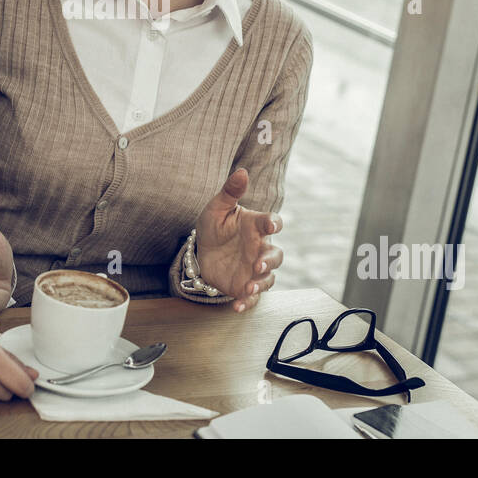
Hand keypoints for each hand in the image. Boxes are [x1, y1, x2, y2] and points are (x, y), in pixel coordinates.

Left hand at [193, 167, 282, 312]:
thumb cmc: (214, 227)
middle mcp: (259, 248)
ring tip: (248, 285)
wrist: (201, 251)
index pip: (271, 223)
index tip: (270, 225)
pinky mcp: (245, 285)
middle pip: (276, 255)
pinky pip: (252, 296)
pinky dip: (247, 302)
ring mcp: (254, 269)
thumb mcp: (216, 209)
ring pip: (269, 278)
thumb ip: (230, 192)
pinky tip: (236, 306)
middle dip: (269, 261)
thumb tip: (242, 172)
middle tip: (257, 264)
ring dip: (261, 282)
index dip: (273, 224)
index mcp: (255, 226)